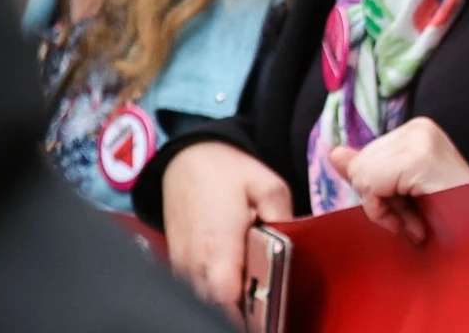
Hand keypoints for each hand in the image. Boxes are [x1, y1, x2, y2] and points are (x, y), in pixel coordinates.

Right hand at [162, 140, 292, 319]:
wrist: (187, 160)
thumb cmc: (227, 171)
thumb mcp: (268, 185)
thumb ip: (282, 219)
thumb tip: (292, 246)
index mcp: (218, 245)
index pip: (226, 296)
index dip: (249, 307)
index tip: (269, 304)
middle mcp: (194, 261)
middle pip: (217, 304)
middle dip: (242, 306)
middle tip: (266, 294)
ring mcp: (182, 265)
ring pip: (204, 298)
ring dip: (228, 297)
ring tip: (251, 283)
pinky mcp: (176, 264)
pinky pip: (195, 287)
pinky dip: (213, 287)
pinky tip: (233, 273)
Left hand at [323, 117, 468, 246]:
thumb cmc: (449, 217)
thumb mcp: (401, 190)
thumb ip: (369, 169)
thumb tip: (333, 152)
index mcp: (417, 129)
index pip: (365, 158)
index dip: (379, 192)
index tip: (407, 210)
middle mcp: (419, 126)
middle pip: (360, 165)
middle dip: (380, 201)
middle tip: (411, 219)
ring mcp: (420, 139)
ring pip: (361, 175)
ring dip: (384, 210)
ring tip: (415, 222)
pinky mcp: (418, 159)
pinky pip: (371, 186)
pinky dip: (384, 213)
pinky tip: (412, 224)